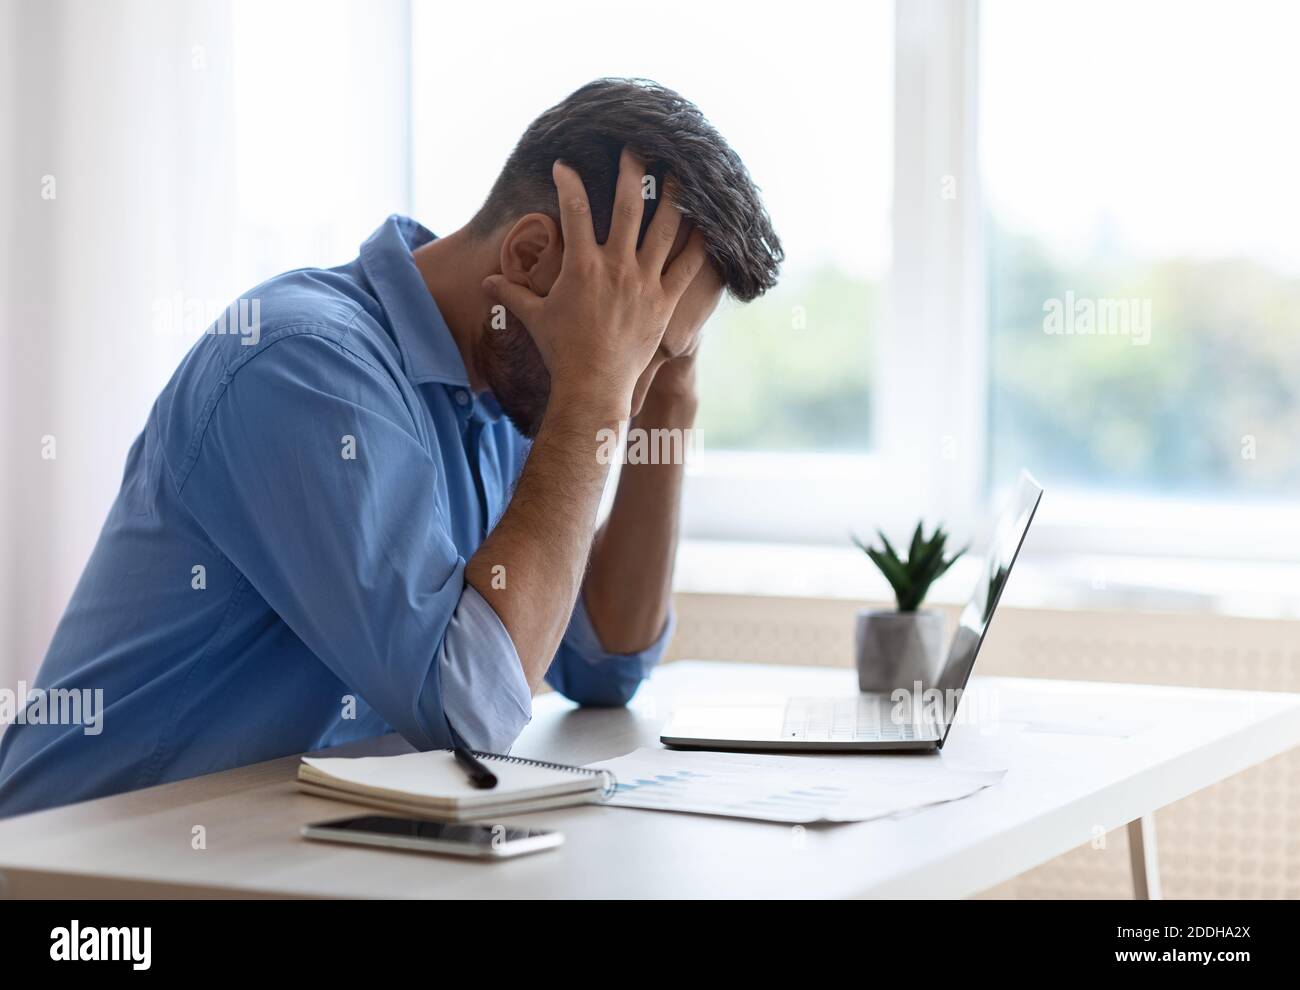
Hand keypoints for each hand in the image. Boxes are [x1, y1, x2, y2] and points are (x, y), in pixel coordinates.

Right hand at [482, 149, 707, 414]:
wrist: (593, 386)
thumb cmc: (561, 352)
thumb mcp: (533, 318)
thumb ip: (512, 293)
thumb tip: (487, 282)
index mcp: (582, 265)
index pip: (576, 210)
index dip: (570, 183)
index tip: (566, 165)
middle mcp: (616, 266)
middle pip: (630, 205)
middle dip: (633, 170)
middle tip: (638, 146)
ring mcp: (644, 282)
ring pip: (665, 228)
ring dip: (674, 196)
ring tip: (681, 173)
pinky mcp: (665, 302)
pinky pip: (688, 266)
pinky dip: (699, 243)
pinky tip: (708, 222)